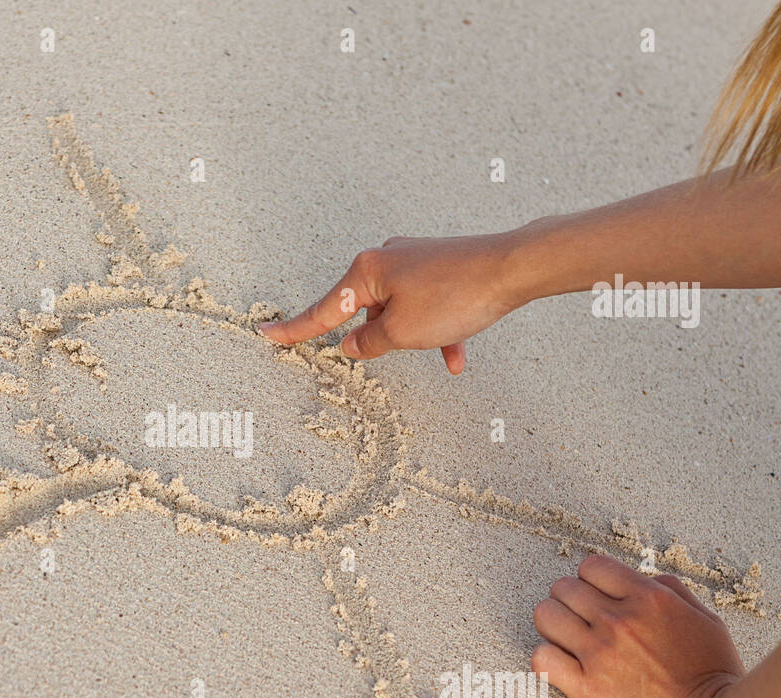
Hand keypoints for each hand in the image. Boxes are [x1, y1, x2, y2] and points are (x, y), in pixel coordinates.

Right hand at [257, 234, 524, 371]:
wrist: (514, 268)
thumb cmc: (457, 295)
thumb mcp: (403, 332)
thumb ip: (370, 343)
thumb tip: (353, 346)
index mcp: (367, 271)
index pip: (323, 311)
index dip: (295, 329)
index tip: (267, 334)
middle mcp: (386, 259)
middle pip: (364, 310)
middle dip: (379, 335)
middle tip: (393, 347)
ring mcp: (414, 261)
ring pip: (399, 311)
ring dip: (414, 335)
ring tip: (440, 345)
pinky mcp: (439, 267)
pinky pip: (427, 307)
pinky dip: (436, 331)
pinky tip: (455, 355)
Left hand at [530, 554, 744, 697]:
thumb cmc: (717, 681)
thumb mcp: (707, 622)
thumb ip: (673, 593)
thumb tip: (646, 581)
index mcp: (649, 599)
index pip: (592, 566)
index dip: (591, 581)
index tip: (597, 598)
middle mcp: (619, 620)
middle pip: (563, 588)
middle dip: (569, 602)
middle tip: (581, 623)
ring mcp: (599, 653)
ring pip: (545, 616)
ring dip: (553, 627)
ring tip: (568, 643)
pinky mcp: (586, 689)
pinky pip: (542, 658)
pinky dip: (546, 660)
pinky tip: (563, 668)